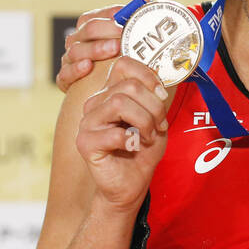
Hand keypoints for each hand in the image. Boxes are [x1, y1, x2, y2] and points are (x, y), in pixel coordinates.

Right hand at [55, 2, 129, 92]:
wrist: (105, 90)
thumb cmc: (118, 61)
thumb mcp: (124, 42)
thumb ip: (132, 22)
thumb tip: (147, 0)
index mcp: (87, 28)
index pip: (94, 16)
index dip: (110, 14)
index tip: (126, 15)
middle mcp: (77, 41)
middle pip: (88, 31)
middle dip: (107, 29)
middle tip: (124, 32)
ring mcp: (69, 59)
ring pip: (77, 50)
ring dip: (96, 49)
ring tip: (114, 48)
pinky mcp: (65, 79)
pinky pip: (65, 73)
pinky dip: (75, 69)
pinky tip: (88, 66)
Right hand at [75, 55, 170, 212]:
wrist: (132, 183)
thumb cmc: (143, 149)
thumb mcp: (155, 117)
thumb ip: (154, 96)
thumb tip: (160, 77)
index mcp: (111, 92)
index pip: (124, 65)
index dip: (148, 76)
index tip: (162, 95)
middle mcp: (96, 103)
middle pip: (128, 86)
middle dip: (153, 106)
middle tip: (160, 125)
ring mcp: (87, 122)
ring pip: (120, 103)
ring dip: (144, 121)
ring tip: (148, 136)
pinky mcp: (85, 143)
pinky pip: (114, 133)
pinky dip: (133, 140)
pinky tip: (134, 147)